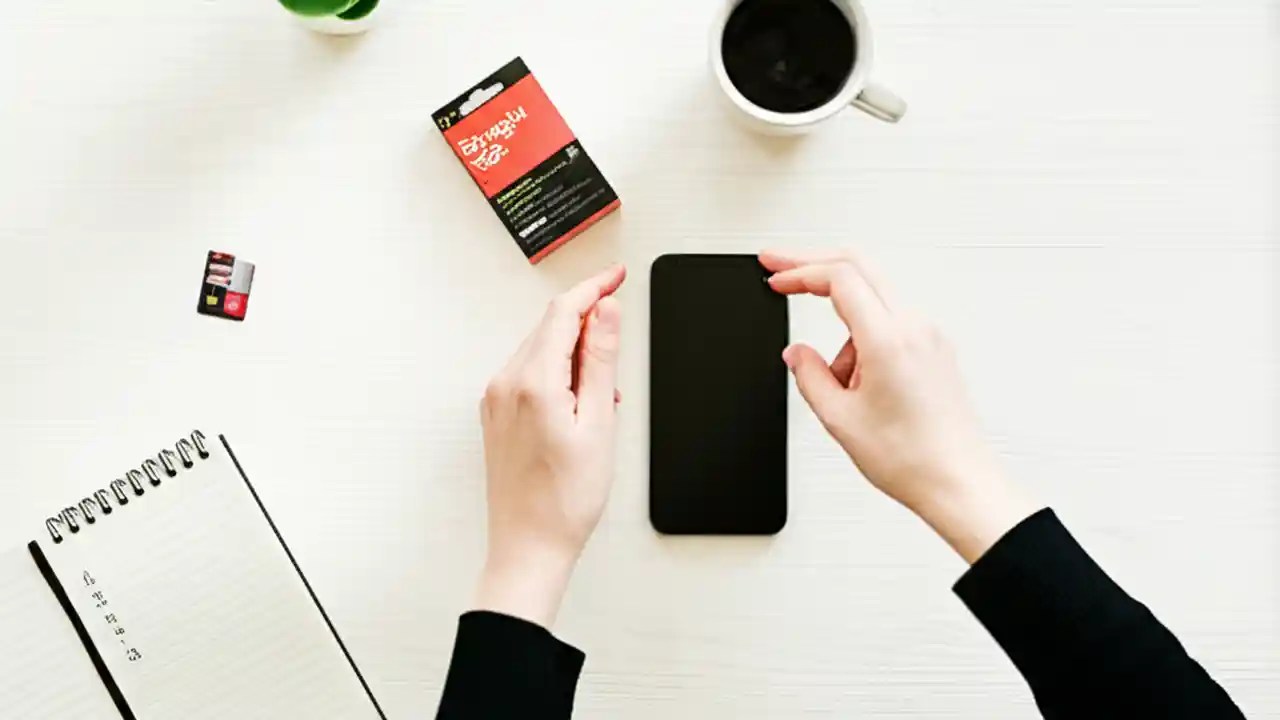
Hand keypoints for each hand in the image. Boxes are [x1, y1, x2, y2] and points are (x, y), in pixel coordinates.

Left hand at [475, 264, 625, 626]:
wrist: (529, 547)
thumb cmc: (565, 500)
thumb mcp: (599, 424)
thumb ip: (602, 361)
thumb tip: (606, 312)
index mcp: (532, 382)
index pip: (564, 312)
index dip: (595, 288)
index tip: (618, 276)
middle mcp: (505, 384)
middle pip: (550, 327)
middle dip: (588, 323)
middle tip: (622, 339)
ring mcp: (496, 400)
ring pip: (540, 350)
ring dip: (576, 353)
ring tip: (606, 395)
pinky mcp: (496, 415)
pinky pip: (530, 374)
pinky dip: (559, 373)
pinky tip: (582, 403)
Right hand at [761, 250, 1037, 562]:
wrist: (958, 483)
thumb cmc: (913, 459)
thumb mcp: (840, 419)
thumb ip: (809, 375)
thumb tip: (797, 354)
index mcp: (889, 339)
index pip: (839, 277)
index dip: (799, 271)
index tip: (775, 278)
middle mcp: (915, 327)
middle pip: (859, 265)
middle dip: (813, 262)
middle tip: (780, 265)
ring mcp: (929, 335)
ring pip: (872, 298)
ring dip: (841, 324)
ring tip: (839, 386)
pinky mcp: (935, 348)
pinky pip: (890, 322)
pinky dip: (863, 339)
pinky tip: (858, 384)